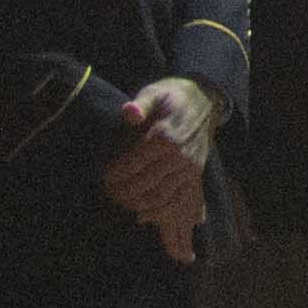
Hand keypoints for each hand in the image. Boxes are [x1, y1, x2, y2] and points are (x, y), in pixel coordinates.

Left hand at [99, 77, 215, 230]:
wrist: (204, 100)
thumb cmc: (172, 96)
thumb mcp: (154, 93)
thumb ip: (140, 104)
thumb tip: (129, 112)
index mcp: (166, 136)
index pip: (133, 164)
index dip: (115, 173)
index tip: (103, 176)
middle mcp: (179, 155)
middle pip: (144, 184)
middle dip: (122, 191)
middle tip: (108, 190)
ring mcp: (189, 167)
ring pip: (159, 196)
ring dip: (136, 203)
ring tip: (120, 200)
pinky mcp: (194, 174)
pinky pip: (176, 200)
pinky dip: (158, 212)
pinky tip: (141, 215)